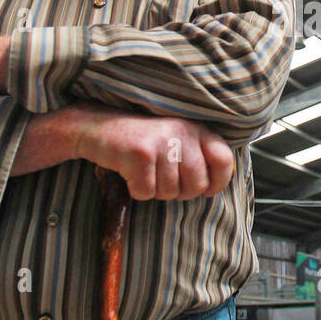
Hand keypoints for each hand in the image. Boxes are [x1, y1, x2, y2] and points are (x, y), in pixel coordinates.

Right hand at [71, 104, 233, 201]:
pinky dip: (136, 190)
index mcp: (194, 129)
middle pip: (196, 185)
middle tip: (163, 180)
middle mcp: (182, 132)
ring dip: (155, 190)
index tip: (207, 190)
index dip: (218, 182)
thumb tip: (214, 186)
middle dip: (180, 192)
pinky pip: (146, 192)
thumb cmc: (139, 139)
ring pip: (170, 192)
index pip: (224, 159)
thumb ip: (196, 155)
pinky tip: (130, 172)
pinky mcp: (141, 154)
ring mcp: (161, 142)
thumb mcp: (173, 139)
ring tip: (144, 171)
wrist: (96, 126)